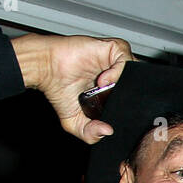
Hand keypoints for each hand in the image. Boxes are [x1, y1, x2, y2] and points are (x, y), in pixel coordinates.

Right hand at [11, 33, 134, 143]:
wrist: (45, 70)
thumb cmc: (57, 90)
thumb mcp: (74, 123)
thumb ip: (91, 134)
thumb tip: (108, 131)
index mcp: (112, 91)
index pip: (134, 98)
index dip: (132, 107)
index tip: (120, 115)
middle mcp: (115, 75)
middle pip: (138, 83)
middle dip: (130, 95)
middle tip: (113, 103)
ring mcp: (113, 61)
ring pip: (134, 70)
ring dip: (122, 82)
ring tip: (103, 89)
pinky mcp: (109, 48)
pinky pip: (125, 56)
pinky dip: (118, 69)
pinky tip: (104, 79)